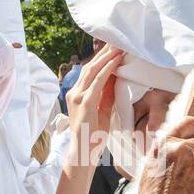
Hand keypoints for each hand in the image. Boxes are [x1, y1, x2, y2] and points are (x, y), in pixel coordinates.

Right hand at [63, 44, 122, 171]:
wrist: (83, 153)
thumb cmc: (93, 134)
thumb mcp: (103, 109)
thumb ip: (108, 94)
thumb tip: (117, 76)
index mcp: (77, 93)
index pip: (89, 70)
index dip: (101, 57)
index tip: (113, 46)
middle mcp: (74, 92)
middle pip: (90, 66)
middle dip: (104, 53)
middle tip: (117, 41)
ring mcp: (77, 97)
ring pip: (92, 71)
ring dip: (107, 58)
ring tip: (119, 47)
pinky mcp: (84, 103)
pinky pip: (97, 82)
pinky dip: (107, 71)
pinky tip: (115, 62)